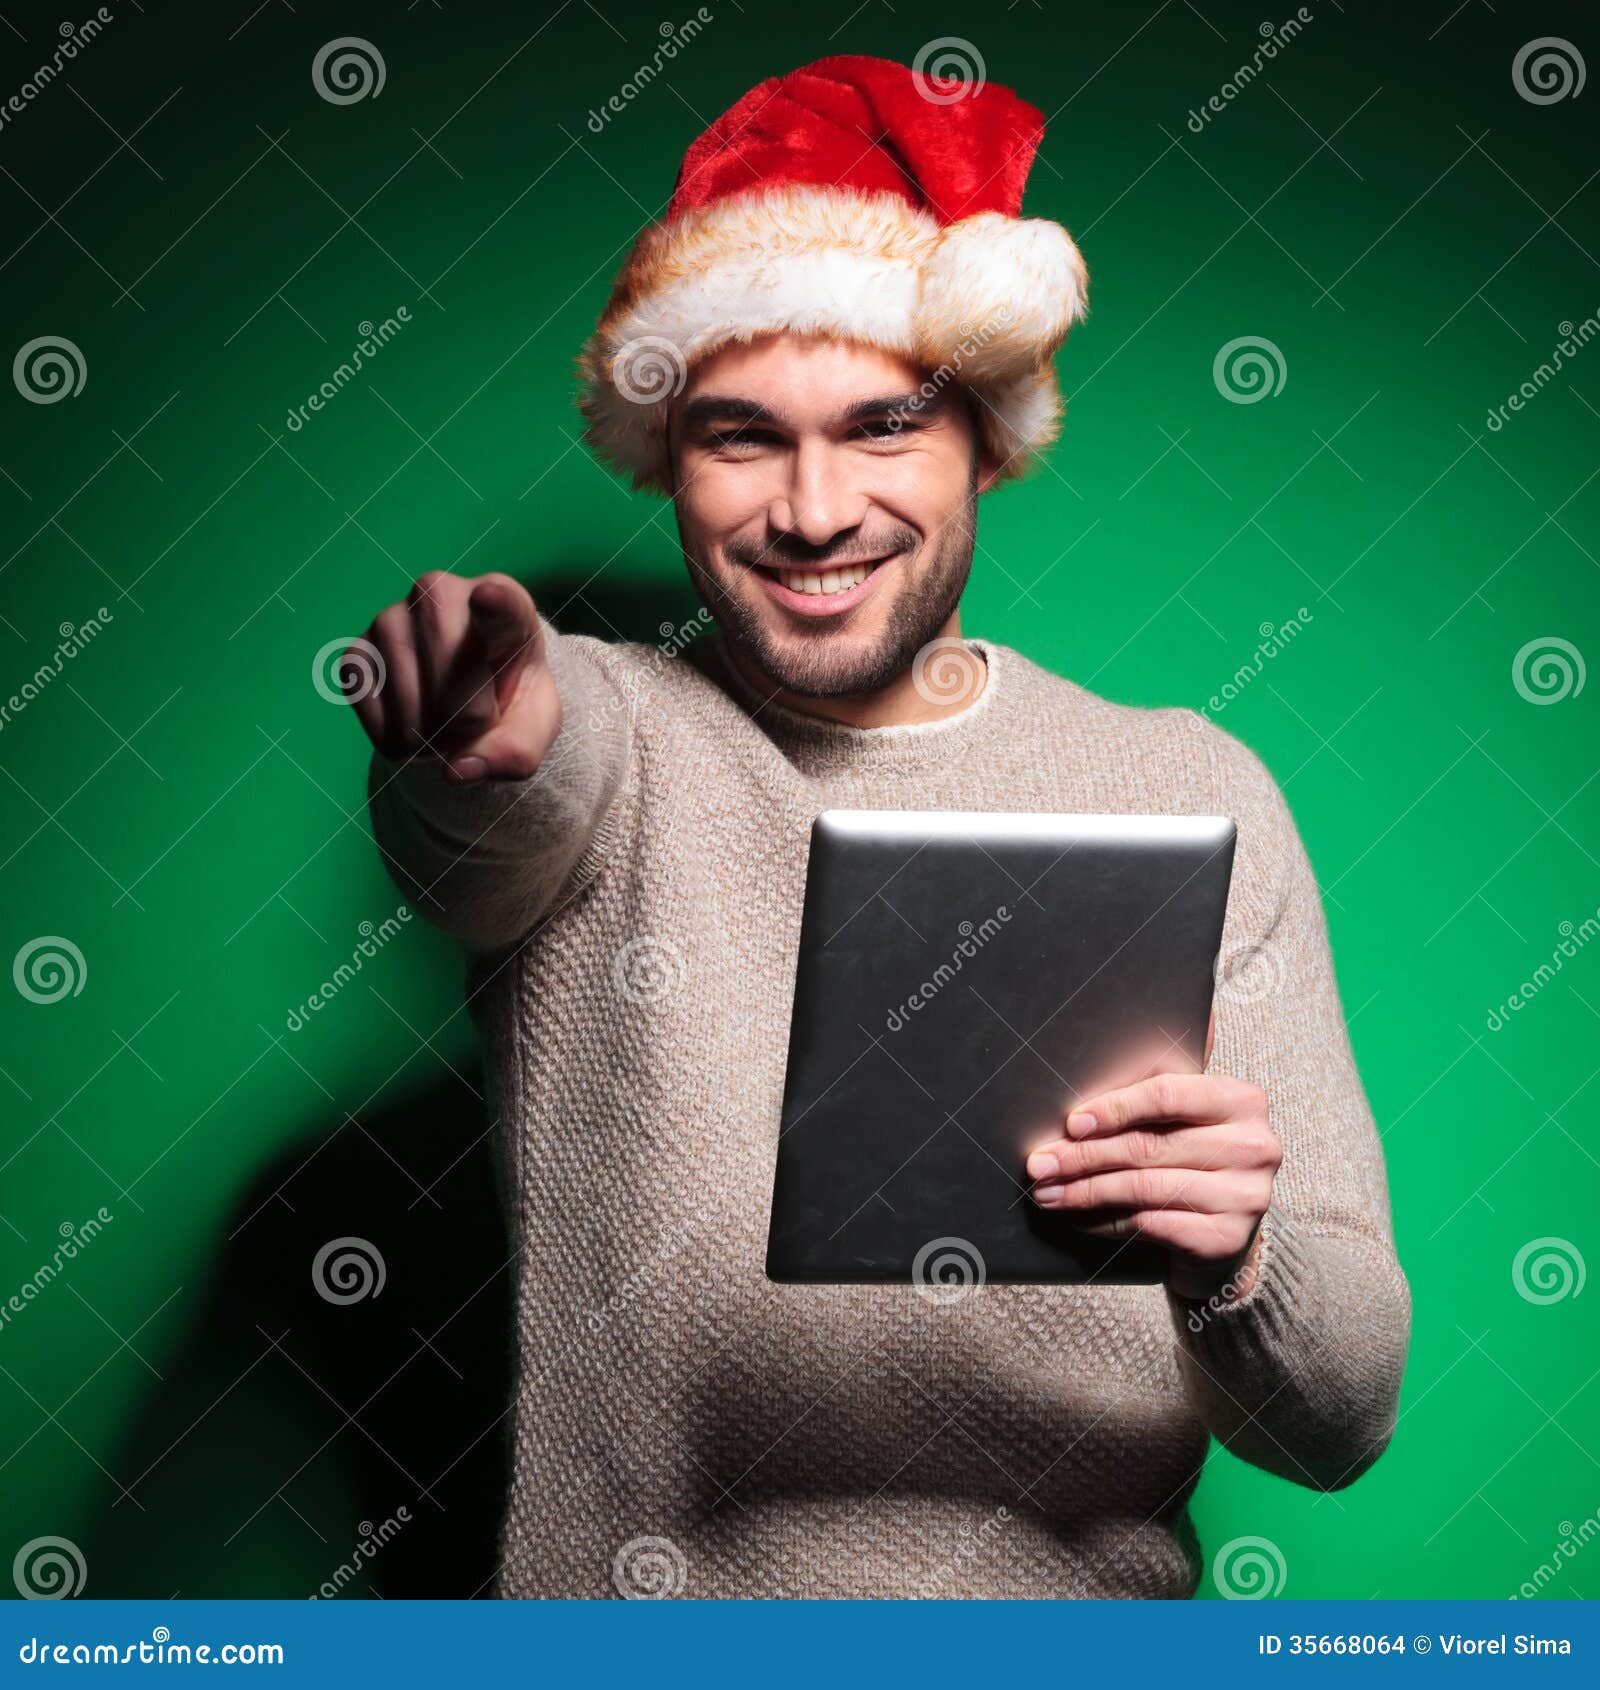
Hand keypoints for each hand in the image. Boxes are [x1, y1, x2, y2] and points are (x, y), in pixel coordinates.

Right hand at [345, 572, 558, 782]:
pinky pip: (369, 706)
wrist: (466, 705)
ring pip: (405, 688)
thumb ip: (513, 754)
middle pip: (445, 652)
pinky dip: (393, 737)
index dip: (495, 602)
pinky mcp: (356, 651)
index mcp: (504, 605)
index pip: (501, 600)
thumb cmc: (507, 704)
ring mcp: (391, 618)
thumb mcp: (529, 733)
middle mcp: (441, 594)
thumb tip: (457, 770)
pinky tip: (414, 725)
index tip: (488, 599)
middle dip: (462, 710)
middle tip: (474, 726)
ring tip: (446, 725)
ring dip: (428, 732)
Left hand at [1023, 1068, 1280, 1301]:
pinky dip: (1105, 1221)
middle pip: (1149, 1145)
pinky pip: (1150, 1224)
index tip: (1072, 1123)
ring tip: (1047, 1192)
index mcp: (1241, 1100)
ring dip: (1085, 1191)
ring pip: (1144, 1187)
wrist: (1224, 1235)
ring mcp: (1246, 1196)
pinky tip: (1078, 1218)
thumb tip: (1080, 1064)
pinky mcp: (1227, 1238)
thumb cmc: (1192, 1162)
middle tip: (1041, 1164)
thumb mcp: (1181, 1119)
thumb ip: (1150, 1091)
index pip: (1167, 1093)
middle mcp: (1254, 1146)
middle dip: (1083, 1156)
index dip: (1114, 1107)